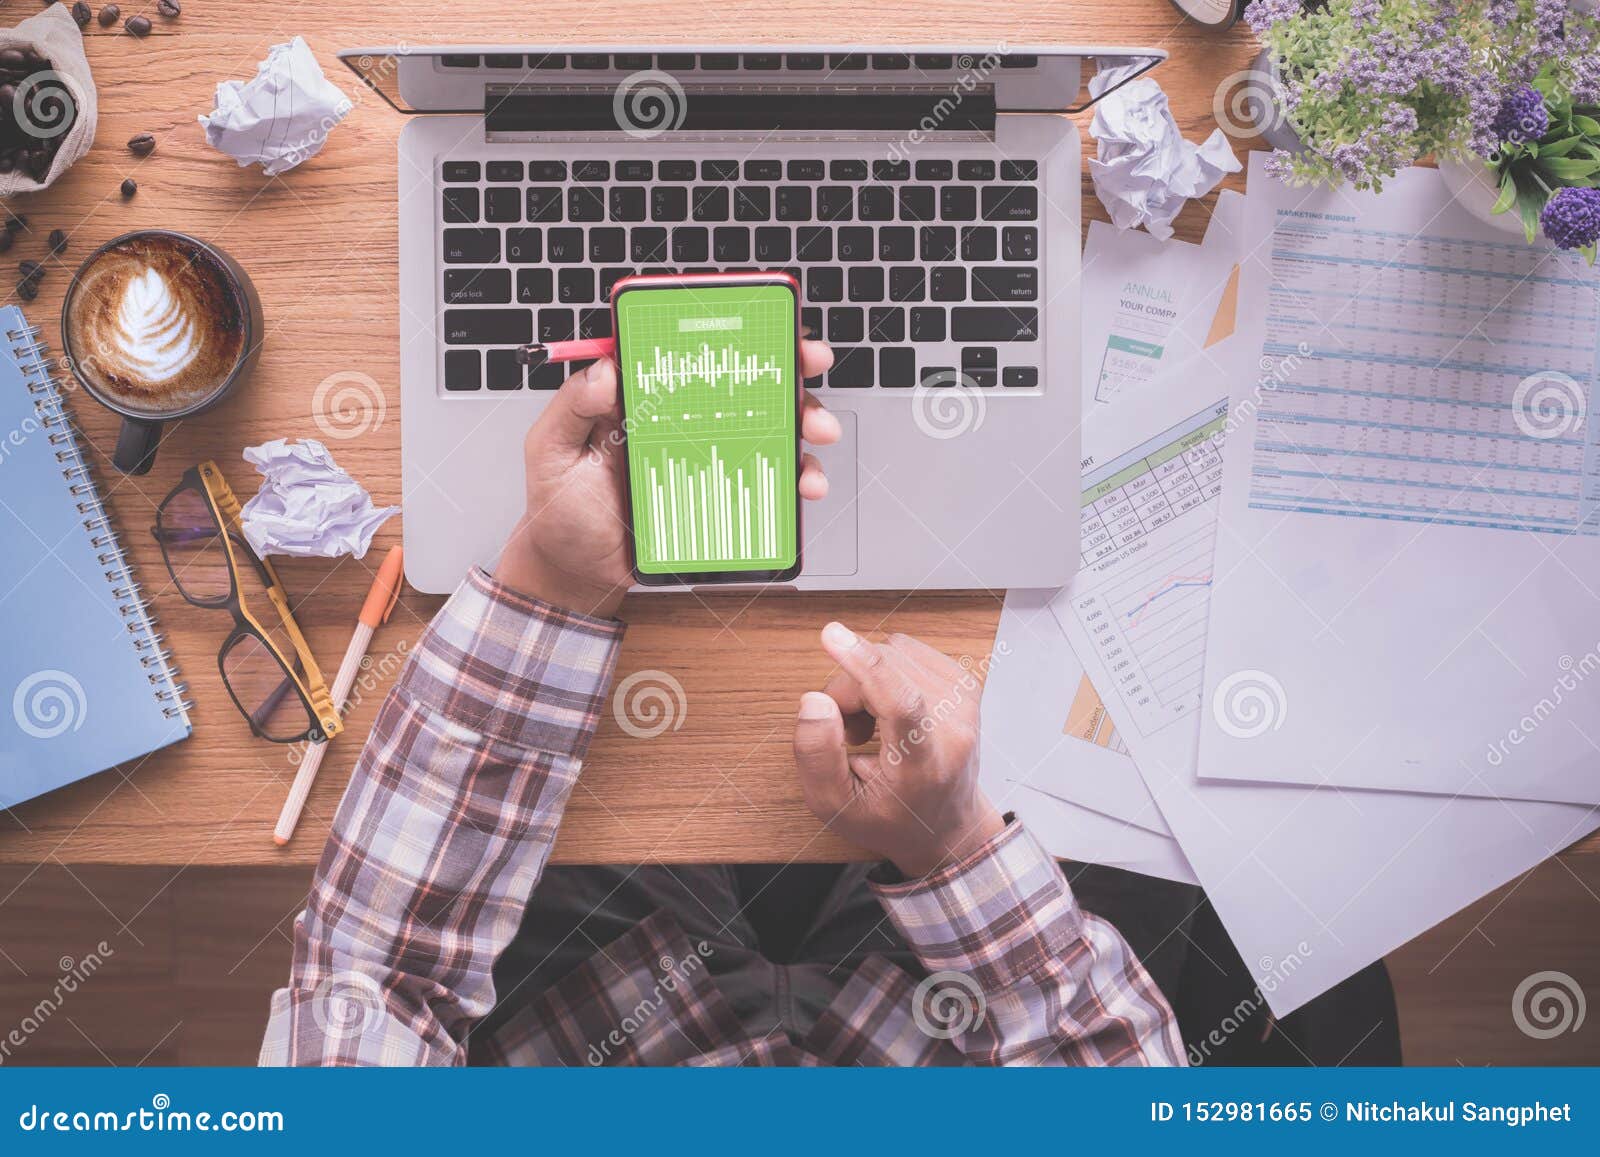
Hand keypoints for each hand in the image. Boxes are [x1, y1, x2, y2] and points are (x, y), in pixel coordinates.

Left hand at [494, 343, 839, 617]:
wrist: (577, 573)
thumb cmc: (560, 510)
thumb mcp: (549, 452)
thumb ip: (572, 407)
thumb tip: (607, 369)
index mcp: (644, 397)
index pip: (692, 349)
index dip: (732, 328)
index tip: (764, 319)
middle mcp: (683, 420)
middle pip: (746, 380)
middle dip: (789, 365)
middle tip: (810, 363)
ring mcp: (708, 457)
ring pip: (769, 427)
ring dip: (804, 421)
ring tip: (818, 431)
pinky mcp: (722, 495)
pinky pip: (769, 481)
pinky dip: (796, 480)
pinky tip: (804, 484)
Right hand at [793, 623, 1005, 877]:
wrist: (947, 824)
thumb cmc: (891, 819)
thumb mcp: (836, 806)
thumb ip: (817, 757)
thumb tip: (814, 700)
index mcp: (924, 766)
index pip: (902, 703)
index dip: (864, 666)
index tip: (833, 636)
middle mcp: (954, 728)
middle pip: (884, 670)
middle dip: (846, 692)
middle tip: (847, 735)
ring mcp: (964, 700)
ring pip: (891, 651)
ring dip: (865, 682)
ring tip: (871, 726)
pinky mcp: (963, 681)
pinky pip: (905, 649)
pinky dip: (884, 673)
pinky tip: (887, 708)